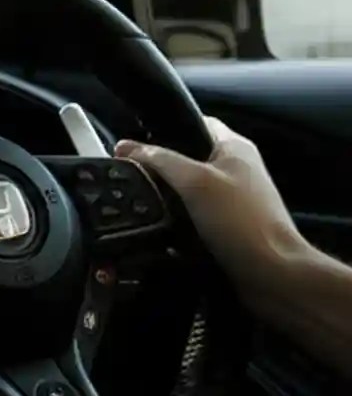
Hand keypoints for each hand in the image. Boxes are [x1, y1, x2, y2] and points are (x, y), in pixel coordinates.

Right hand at [115, 117, 309, 306]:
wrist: (270, 273)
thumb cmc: (241, 221)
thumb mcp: (193, 181)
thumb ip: (159, 160)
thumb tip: (125, 147)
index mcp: (235, 147)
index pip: (195, 122)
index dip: (164, 129)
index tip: (135, 145)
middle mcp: (237, 169)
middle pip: (188, 157)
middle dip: (162, 168)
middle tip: (136, 176)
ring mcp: (233, 198)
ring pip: (189, 189)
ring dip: (169, 197)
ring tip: (148, 204)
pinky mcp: (228, 225)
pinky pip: (194, 215)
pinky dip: (178, 220)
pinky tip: (165, 228)